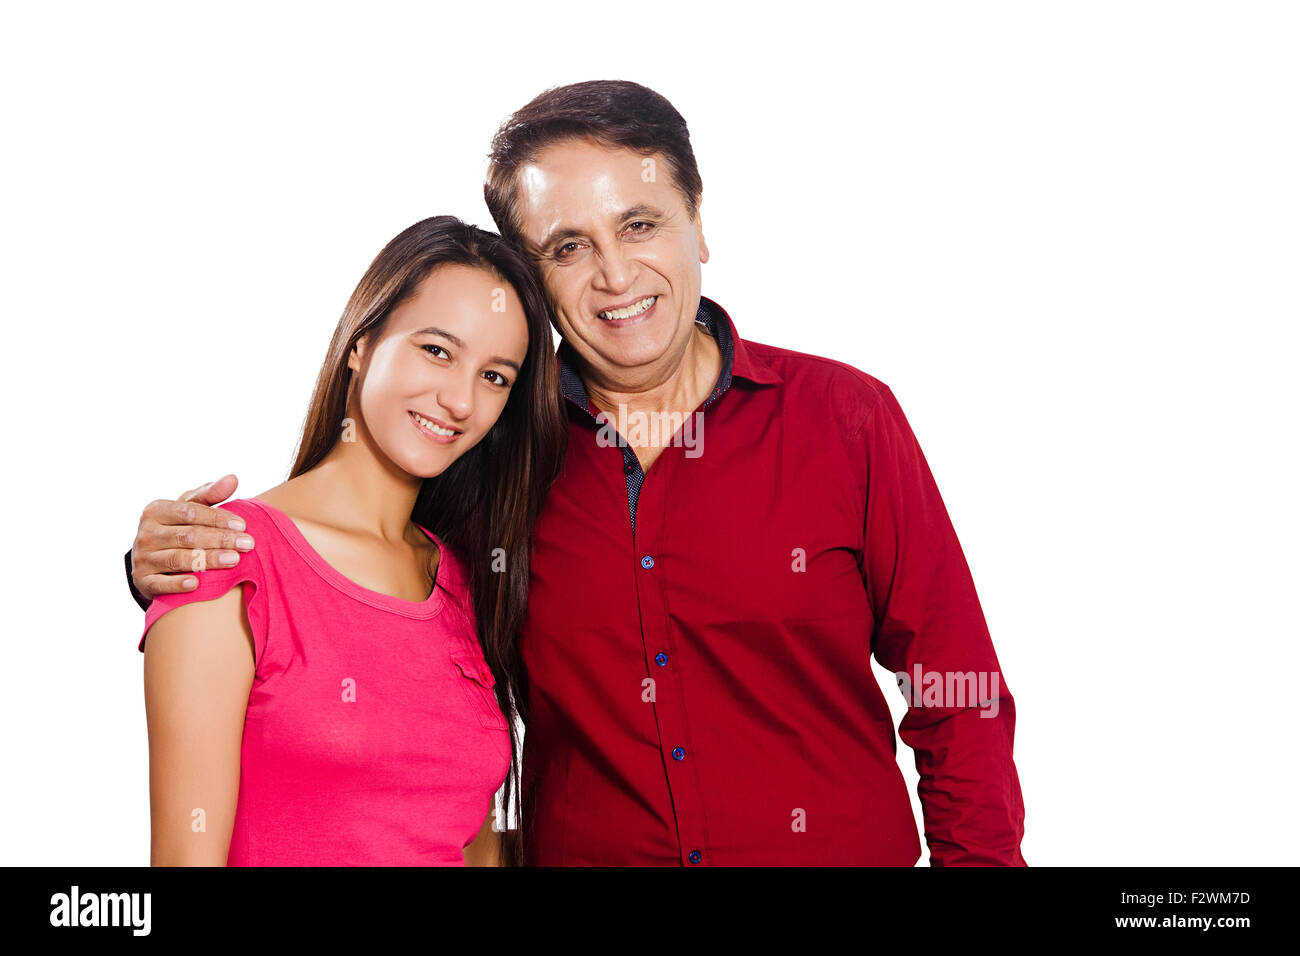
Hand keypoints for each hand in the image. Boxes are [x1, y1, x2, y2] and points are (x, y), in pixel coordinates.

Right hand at [130, 475, 254, 599]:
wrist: (152, 558)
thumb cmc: (178, 527)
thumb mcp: (190, 508)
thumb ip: (211, 494)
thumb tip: (234, 478)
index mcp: (156, 510)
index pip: (191, 512)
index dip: (218, 518)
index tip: (243, 525)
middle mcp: (146, 533)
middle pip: (188, 536)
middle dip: (220, 539)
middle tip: (247, 544)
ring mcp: (142, 557)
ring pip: (178, 559)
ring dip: (207, 560)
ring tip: (234, 560)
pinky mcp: (142, 580)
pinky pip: (160, 584)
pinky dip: (177, 584)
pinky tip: (197, 584)